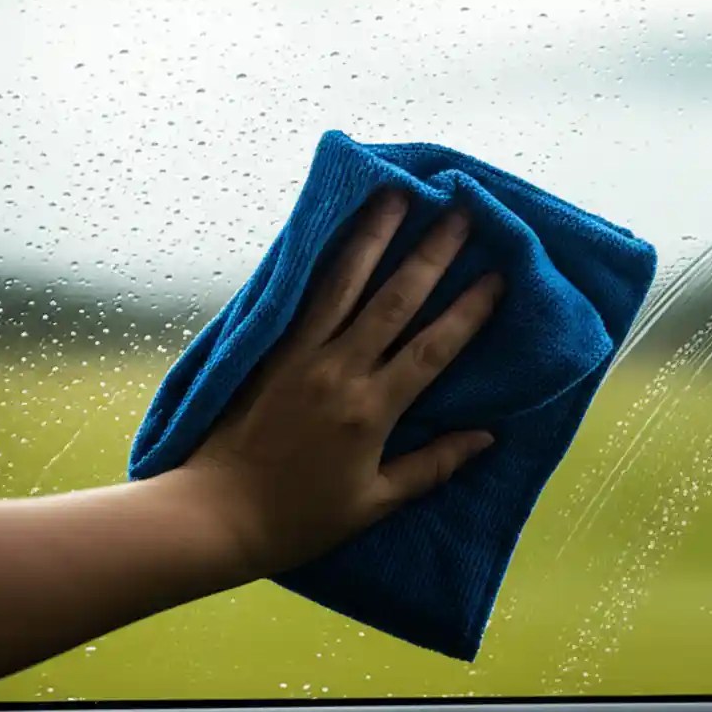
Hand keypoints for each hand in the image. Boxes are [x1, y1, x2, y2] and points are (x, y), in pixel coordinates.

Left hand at [175, 189, 502, 577]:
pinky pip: (304, 295)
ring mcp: (301, 355)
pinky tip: (339, 232)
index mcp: (371, 410)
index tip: (498, 274)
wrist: (214, 515)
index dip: (469, 310)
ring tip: (396, 193)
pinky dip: (325, 260)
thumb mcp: (374, 504)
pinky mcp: (270, 351)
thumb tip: (485, 437)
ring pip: (345, 282)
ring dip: (374, 235)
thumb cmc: (298, 518)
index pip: (433, 348)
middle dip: (432, 252)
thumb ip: (430, 467)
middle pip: (395, 299)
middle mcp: (340, 370)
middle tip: (460, 210)